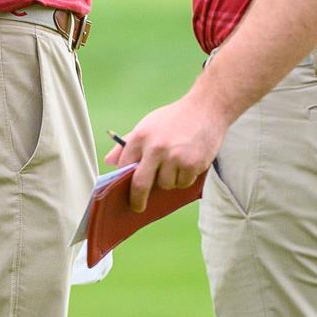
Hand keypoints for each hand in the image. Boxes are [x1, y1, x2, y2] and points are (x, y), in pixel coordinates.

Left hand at [106, 93, 229, 211]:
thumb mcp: (147, 124)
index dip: (123, 180)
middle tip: (137, 207)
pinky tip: (188, 161)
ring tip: (175, 163)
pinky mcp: (192, 164)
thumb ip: (128, 144)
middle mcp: (156, 148)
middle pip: (141, 184)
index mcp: (141, 137)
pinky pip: (183, 183)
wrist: (206, 108)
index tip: (123, 190)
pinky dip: (185, 178)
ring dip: (169, 181)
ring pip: (166, 185)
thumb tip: (109, 162)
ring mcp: (175, 157)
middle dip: (137, 200)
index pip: (125, 166)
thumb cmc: (174, 118)